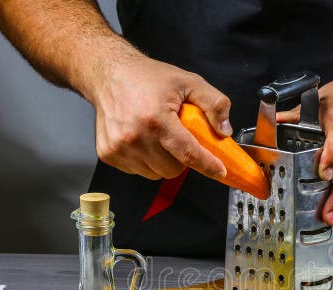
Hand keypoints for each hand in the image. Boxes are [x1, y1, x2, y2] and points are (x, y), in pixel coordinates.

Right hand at [90, 54, 231, 180]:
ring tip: (158, 138)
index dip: (207, 165)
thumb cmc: (147, 77)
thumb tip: (224, 130)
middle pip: (172, 169)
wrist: (108, 73)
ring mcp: (119, 147)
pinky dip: (145, 161)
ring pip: (155, 173)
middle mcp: (135, 136)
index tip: (220, 172)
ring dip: (162, 161)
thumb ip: (213, 103)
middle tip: (177, 138)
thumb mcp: (188, 82)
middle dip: (181, 159)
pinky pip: (137, 171)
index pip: (188, 153)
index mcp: (156, 119)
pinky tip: (142, 140)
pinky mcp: (108, 154)